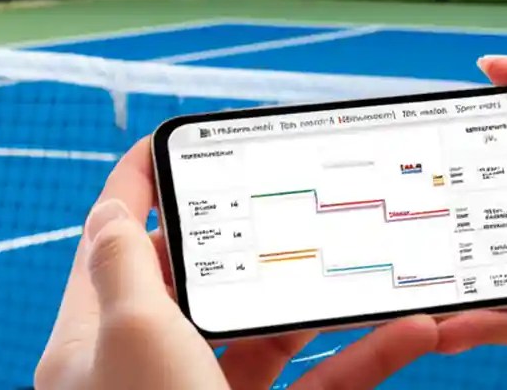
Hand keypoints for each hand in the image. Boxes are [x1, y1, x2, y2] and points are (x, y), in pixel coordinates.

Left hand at [35, 138, 438, 389]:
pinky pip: (319, 388)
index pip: (107, 243)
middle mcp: (147, 370)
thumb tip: (111, 213)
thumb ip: (122, 265)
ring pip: (272, 338)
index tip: (166, 142)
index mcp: (95, 342)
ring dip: (327, 304)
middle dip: (254, 237)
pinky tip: (410, 334)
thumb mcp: (127, 335)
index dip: (131, 186)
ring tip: (374, 261)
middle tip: (299, 190)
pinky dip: (362, 362)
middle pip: (202, 283)